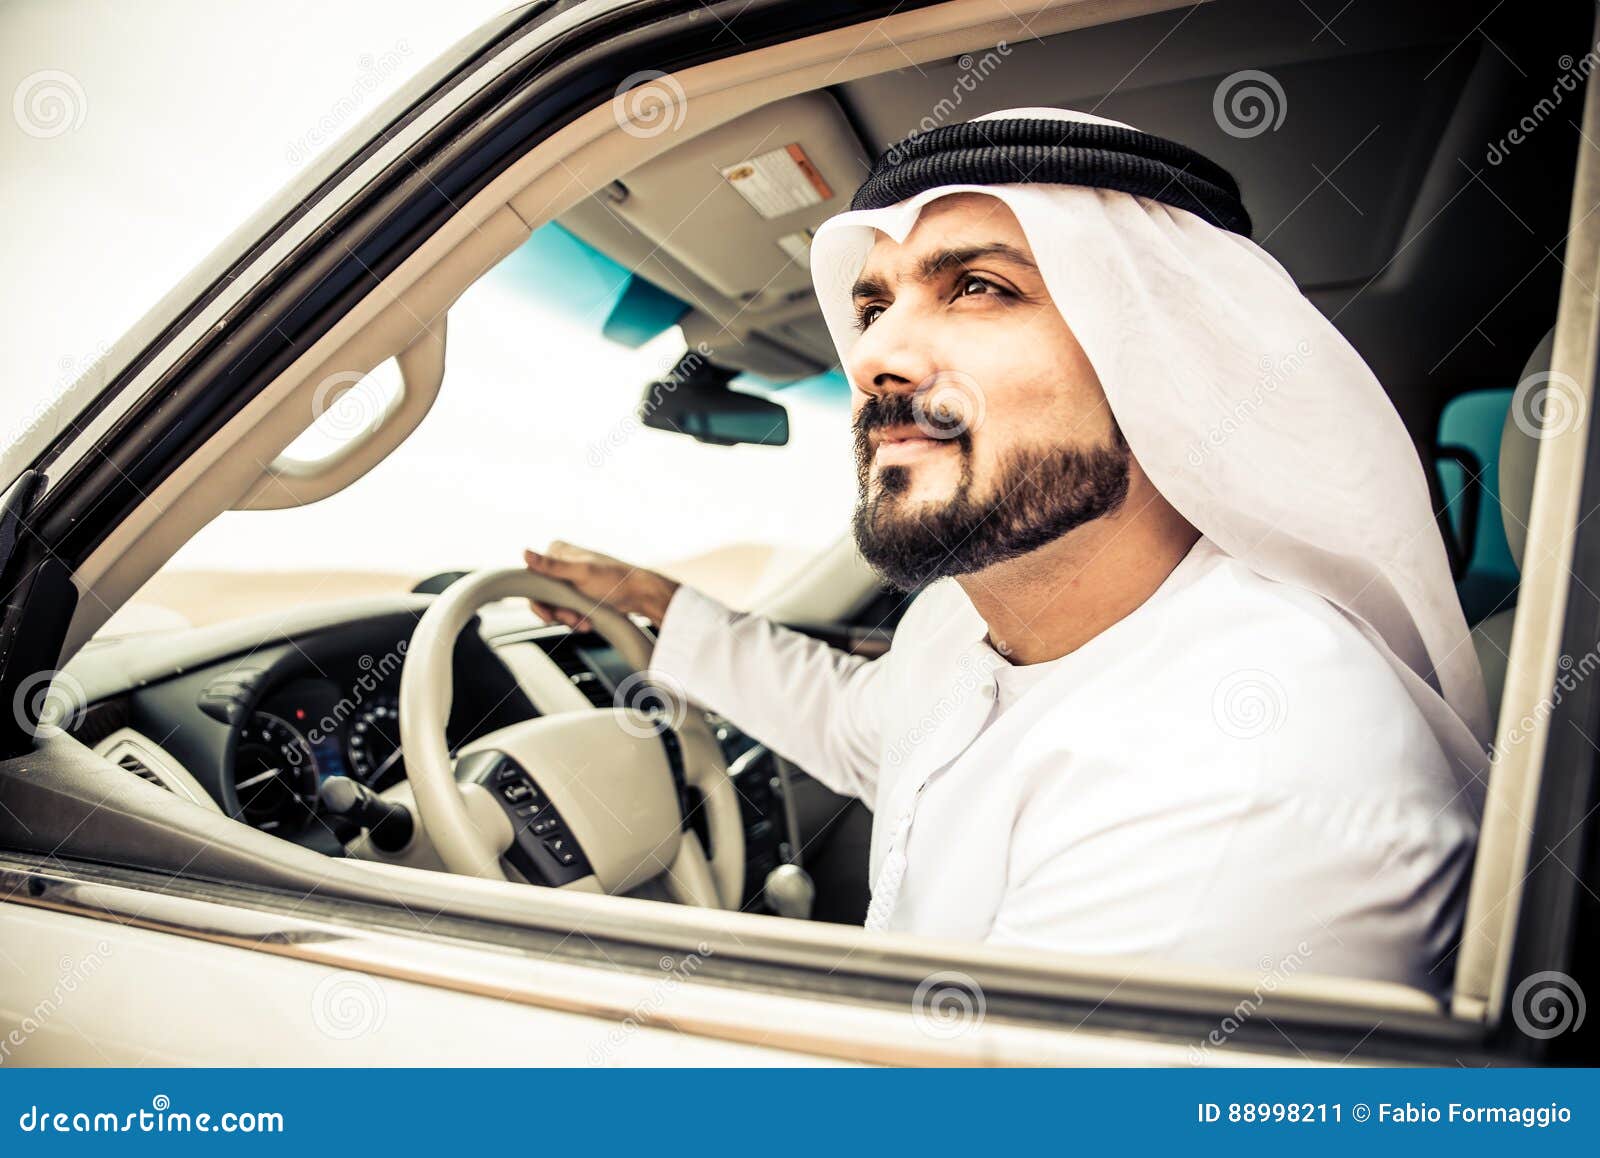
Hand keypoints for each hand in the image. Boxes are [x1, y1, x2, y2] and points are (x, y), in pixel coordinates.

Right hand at [522, 541, 679, 631]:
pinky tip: (586, 621)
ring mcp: (568, 579)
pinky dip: (574, 619)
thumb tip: (525, 553)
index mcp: (557, 551)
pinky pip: (565, 610)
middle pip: (542, 595)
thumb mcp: (581, 573)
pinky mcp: (576, 593)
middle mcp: (560, 563)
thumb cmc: (615, 580)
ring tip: (584, 621)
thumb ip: (552, 566)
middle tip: (573, 619)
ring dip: (567, 618)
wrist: (639, 595)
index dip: (540, 600)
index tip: (551, 615)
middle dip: (558, 612)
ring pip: (554, 605)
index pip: (532, 579)